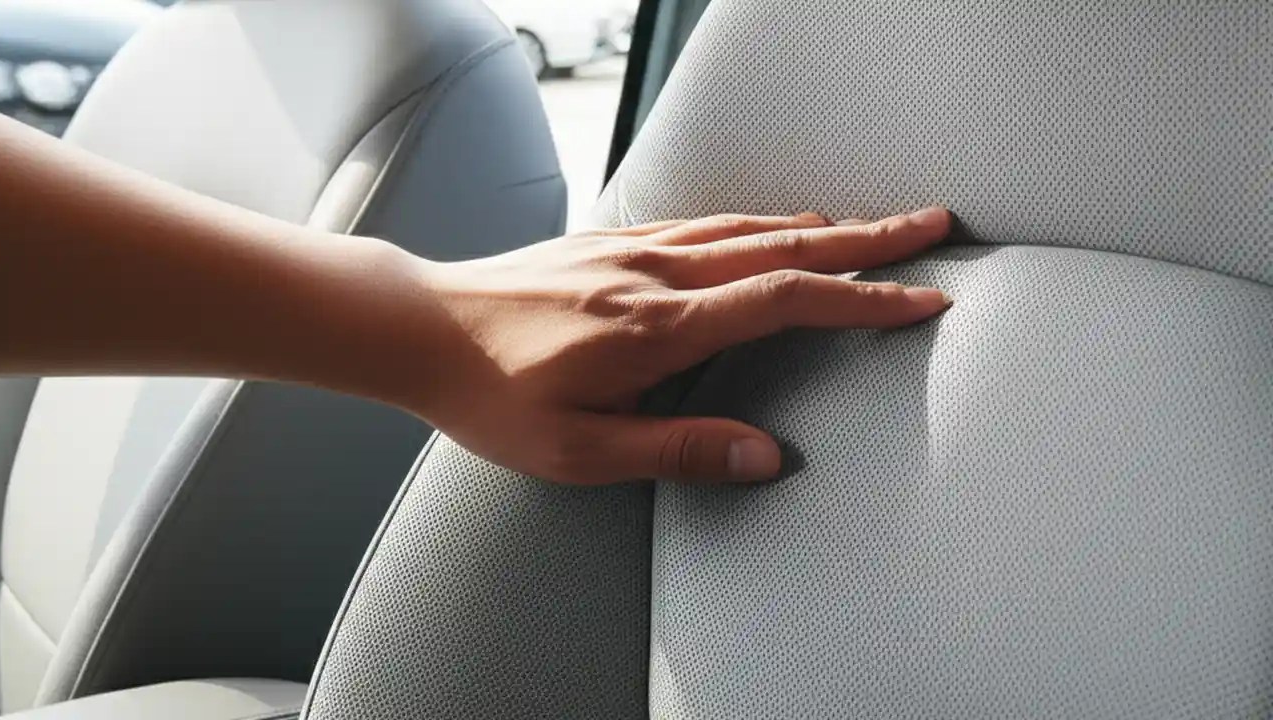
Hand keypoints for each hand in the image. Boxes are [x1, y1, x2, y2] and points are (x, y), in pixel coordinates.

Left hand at [405, 208, 951, 484]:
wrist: (419, 326)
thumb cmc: (490, 394)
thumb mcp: (579, 450)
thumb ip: (678, 450)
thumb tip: (766, 456)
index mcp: (659, 326)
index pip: (787, 300)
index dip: (864, 299)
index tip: (922, 297)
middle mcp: (656, 273)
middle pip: (785, 245)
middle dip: (869, 239)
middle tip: (931, 226)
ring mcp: (633, 249)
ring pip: (747, 225)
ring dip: (819, 224)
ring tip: (869, 225)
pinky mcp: (611, 242)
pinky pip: (703, 220)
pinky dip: (755, 221)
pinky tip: (767, 225)